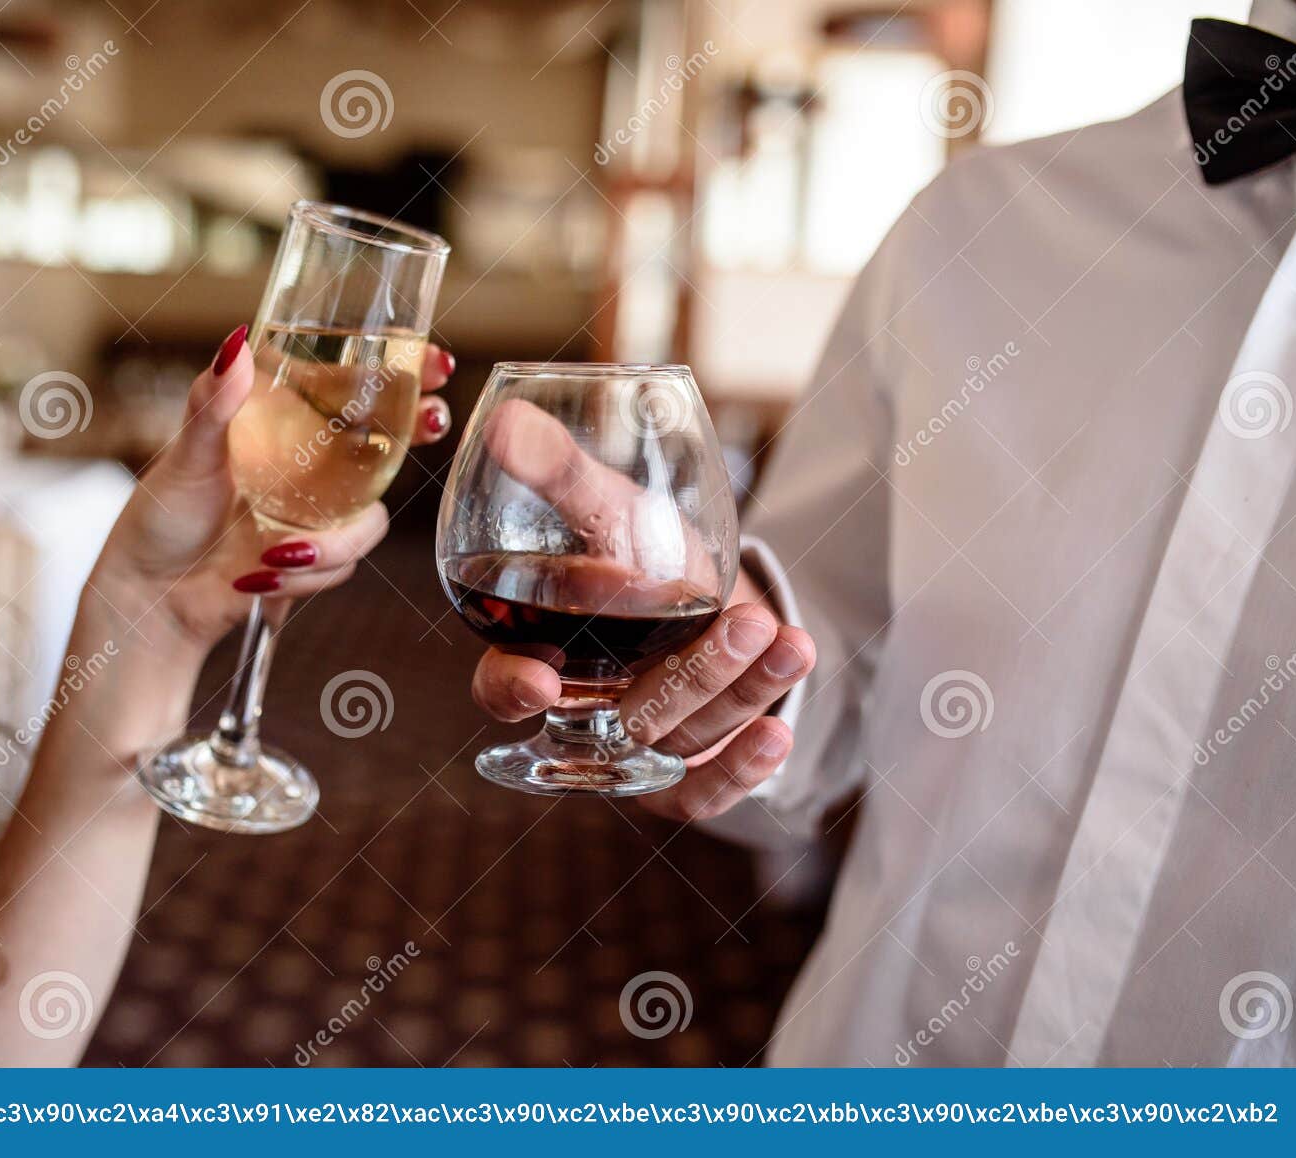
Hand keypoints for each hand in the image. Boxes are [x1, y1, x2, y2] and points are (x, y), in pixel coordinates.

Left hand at [87, 324, 455, 669]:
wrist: (152, 598)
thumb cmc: (160, 517)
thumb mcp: (185, 455)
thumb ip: (212, 403)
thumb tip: (236, 345)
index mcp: (285, 425)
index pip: (355, 388)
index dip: (404, 370)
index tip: (436, 362)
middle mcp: (314, 464)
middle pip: (391, 442)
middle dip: (420, 432)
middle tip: (430, 425)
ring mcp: (321, 514)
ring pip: (370, 521)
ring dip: (334, 544)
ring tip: (276, 557)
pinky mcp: (317, 561)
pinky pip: (344, 568)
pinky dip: (305, 579)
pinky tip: (256, 582)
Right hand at [467, 401, 813, 821]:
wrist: (712, 588)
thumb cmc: (642, 548)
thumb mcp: (608, 505)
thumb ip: (560, 473)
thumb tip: (508, 421)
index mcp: (542, 654)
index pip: (505, 687)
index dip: (512, 691)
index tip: (539, 682)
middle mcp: (584, 713)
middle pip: (618, 716)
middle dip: (685, 676)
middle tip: (738, 625)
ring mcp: (636, 751)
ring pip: (679, 737)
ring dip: (739, 692)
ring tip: (790, 642)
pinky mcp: (685, 780)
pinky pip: (706, 791)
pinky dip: (743, 768)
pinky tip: (779, 734)